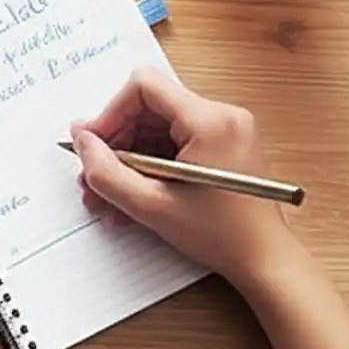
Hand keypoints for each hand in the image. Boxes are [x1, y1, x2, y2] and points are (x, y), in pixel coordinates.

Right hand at [73, 67, 296, 284]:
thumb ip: (106, 172)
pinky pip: (172, 143)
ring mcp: (225, 130)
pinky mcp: (222, 146)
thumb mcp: (151, 205)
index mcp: (210, 121)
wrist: (265, 261)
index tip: (95, 143)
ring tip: (110, 196)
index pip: (144, 87)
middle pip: (147, 108)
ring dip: (128, 160)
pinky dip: (148, 167)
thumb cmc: (224, 236)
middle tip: (95, 175)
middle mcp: (222, 117)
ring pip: (155, 129)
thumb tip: (83, 141)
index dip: (110, 112)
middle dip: (116, 143)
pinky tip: (133, 196)